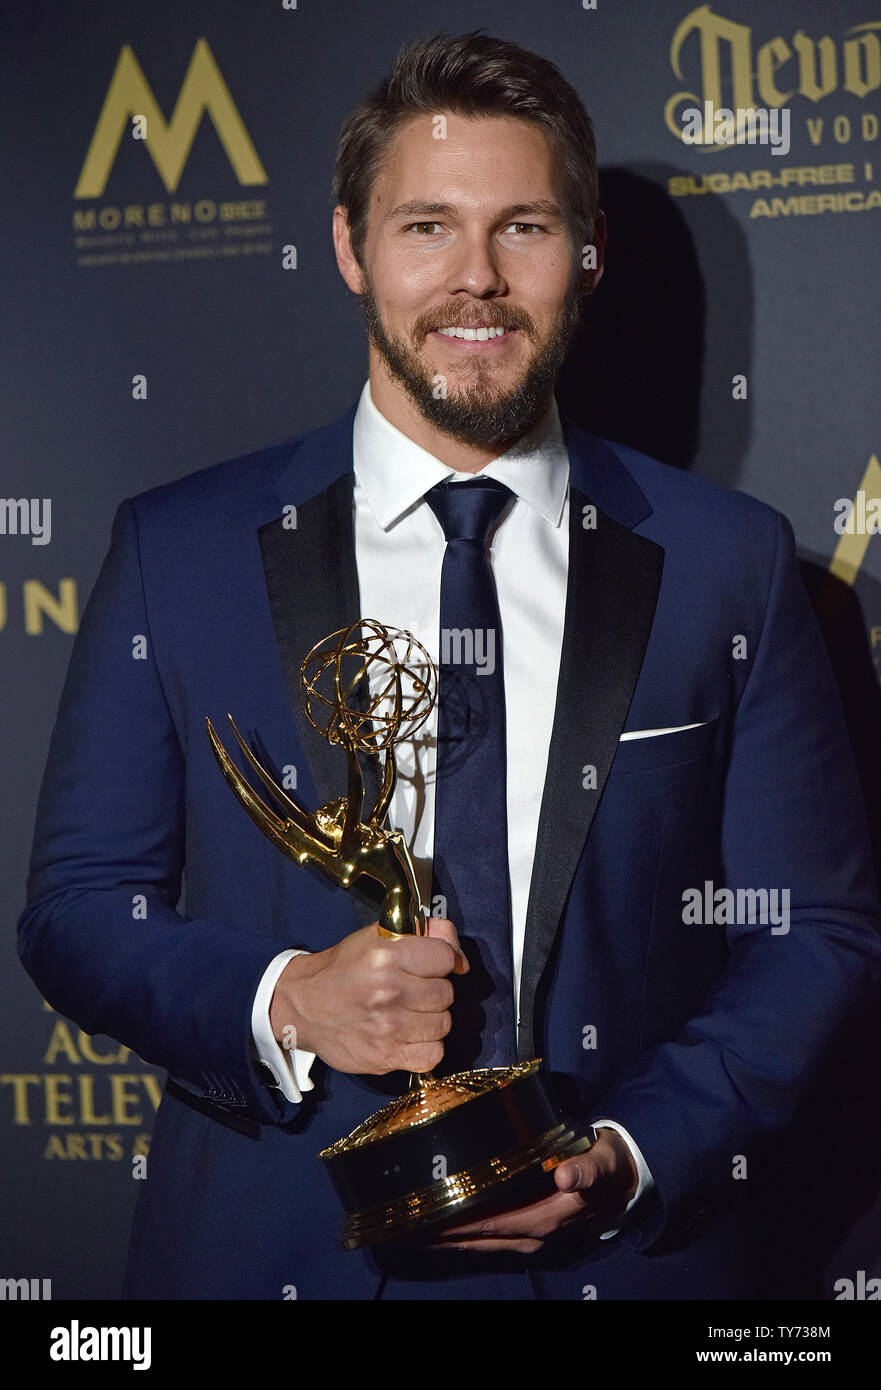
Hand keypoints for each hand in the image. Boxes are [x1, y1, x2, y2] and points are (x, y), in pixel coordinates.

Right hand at [268, 917, 467, 1075]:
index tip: (432, 965)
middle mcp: (389, 991)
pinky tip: (411, 1036)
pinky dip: (427, 1047)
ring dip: (432, 1019)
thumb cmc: (343, 969)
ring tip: (411, 1013)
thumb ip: (423, 933)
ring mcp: (388, 1027)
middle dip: (435, 990)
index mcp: (387, 955)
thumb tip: (459, 956)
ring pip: (443, 1024)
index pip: (446, 957)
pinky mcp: (385, 1056)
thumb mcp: (377, 936)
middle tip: (415, 990)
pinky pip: (432, 1055)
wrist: (303, 1005)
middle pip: (446, 993)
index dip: (443, 960)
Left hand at [425, 1128, 638, 1253]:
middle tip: (396, 1228)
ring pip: (477, 1239)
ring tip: (408, 1229)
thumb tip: (568, 1175)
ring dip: (444, 1236)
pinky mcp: (524, 1224)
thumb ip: (586, 1169)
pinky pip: (486, 1232)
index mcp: (543, 1219)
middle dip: (436, 1236)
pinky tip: (440, 1224)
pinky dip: (461, 1231)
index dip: (453, 1227)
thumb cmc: (606, 1165)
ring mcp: (526, 1232)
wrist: (621, 1179)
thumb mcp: (601, 1162)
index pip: (488, 1226)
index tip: (419, 1224)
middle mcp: (529, 1233)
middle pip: (474, 1238)